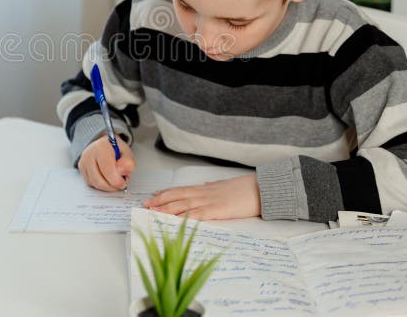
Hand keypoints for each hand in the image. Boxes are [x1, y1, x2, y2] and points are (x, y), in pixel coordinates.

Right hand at [77, 136, 134, 191]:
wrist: (104, 144)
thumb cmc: (116, 150)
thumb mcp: (127, 153)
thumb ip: (128, 162)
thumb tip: (121, 172)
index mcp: (101, 147)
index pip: (107, 169)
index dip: (116, 181)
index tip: (123, 182)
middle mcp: (89, 154)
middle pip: (99, 181)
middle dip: (112, 186)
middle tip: (120, 183)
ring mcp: (83, 162)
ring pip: (95, 184)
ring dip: (107, 186)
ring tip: (114, 179)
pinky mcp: (81, 169)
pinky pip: (92, 184)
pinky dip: (101, 185)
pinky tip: (106, 178)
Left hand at [142, 174, 260, 219]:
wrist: (261, 188)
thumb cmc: (245, 189)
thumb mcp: (226, 186)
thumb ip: (214, 187)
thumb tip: (207, 185)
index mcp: (206, 188)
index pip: (181, 190)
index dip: (166, 193)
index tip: (154, 196)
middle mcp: (204, 193)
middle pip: (176, 196)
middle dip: (160, 201)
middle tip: (145, 205)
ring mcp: (209, 201)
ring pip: (182, 205)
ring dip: (165, 209)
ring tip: (152, 212)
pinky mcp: (217, 211)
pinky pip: (196, 215)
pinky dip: (183, 218)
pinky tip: (174, 220)